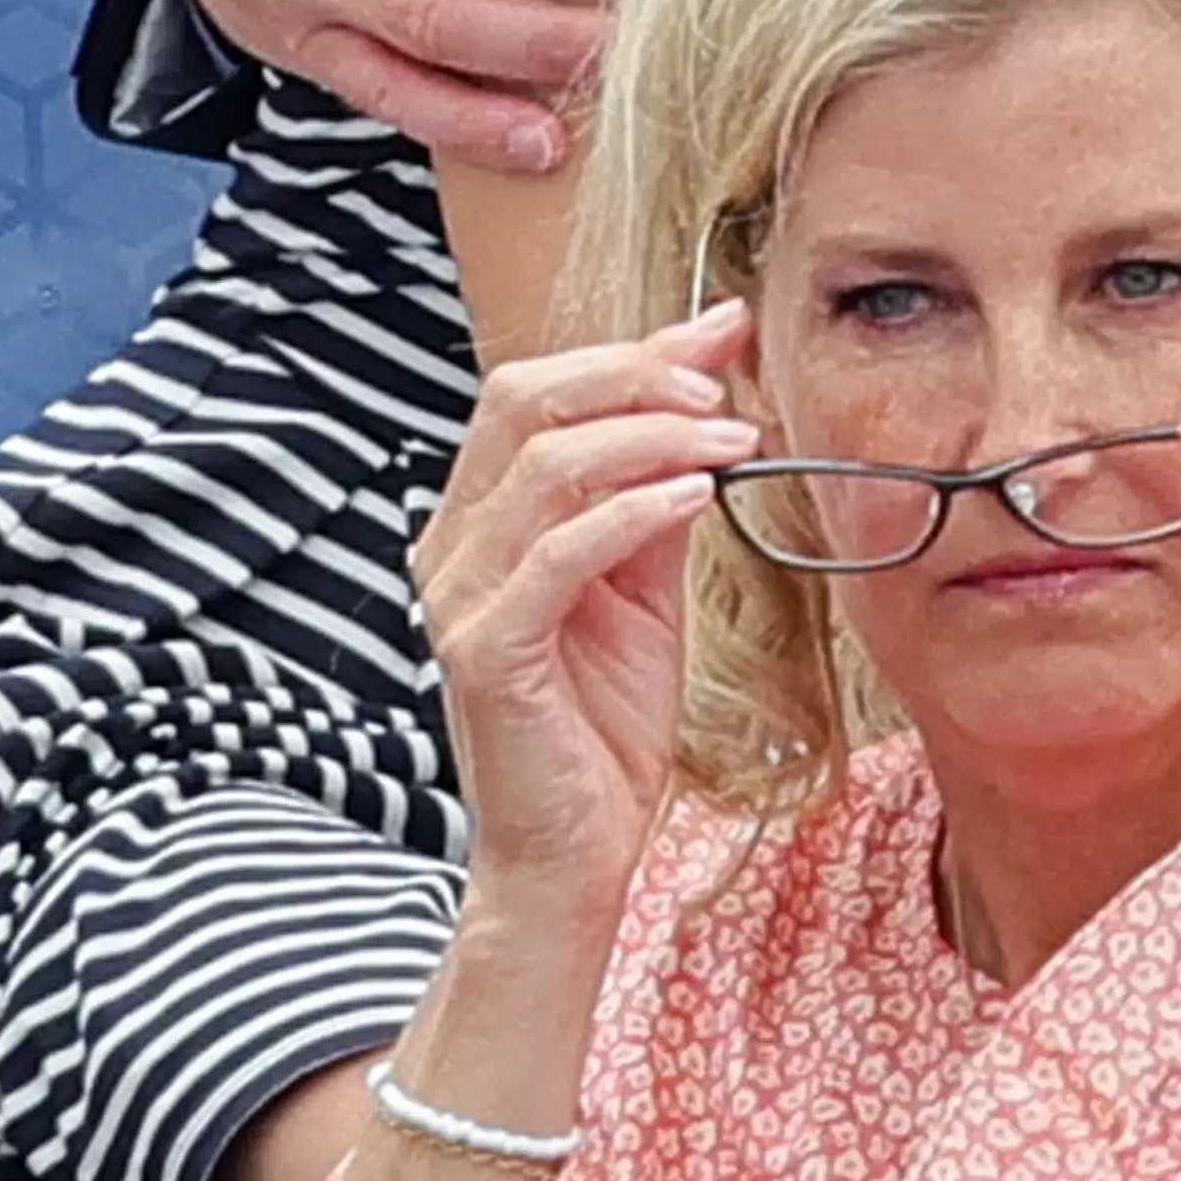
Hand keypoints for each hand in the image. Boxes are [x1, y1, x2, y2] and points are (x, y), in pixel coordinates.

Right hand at [412, 311, 757, 923]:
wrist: (574, 851)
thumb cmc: (602, 727)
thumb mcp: (645, 591)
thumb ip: (659, 500)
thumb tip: (708, 404)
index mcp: (480, 520)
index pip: (535, 396)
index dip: (629, 351)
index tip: (723, 328)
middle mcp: (451, 545)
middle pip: (522, 404)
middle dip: (632, 374)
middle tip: (723, 381)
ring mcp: (459, 598)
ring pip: (541, 469)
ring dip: (648, 436)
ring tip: (730, 437)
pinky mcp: (485, 652)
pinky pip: (552, 557)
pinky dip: (628, 513)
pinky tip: (695, 497)